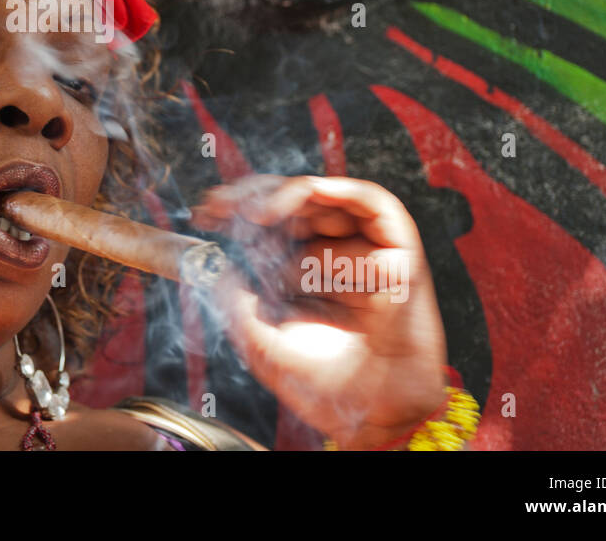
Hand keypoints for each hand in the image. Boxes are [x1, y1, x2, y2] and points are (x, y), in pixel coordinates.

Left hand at [192, 175, 448, 449]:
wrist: (376, 414)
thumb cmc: (327, 384)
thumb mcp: (261, 342)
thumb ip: (233, 303)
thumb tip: (215, 264)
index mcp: (303, 272)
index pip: (270, 224)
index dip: (237, 212)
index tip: (205, 216)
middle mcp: (333, 255)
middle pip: (294, 204)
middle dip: (254, 196)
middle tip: (222, 204)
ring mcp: (365, 250)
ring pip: (329, 197)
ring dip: (290, 192)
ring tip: (258, 212)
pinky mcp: (400, 251)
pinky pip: (377, 204)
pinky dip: (343, 191)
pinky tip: (310, 196)